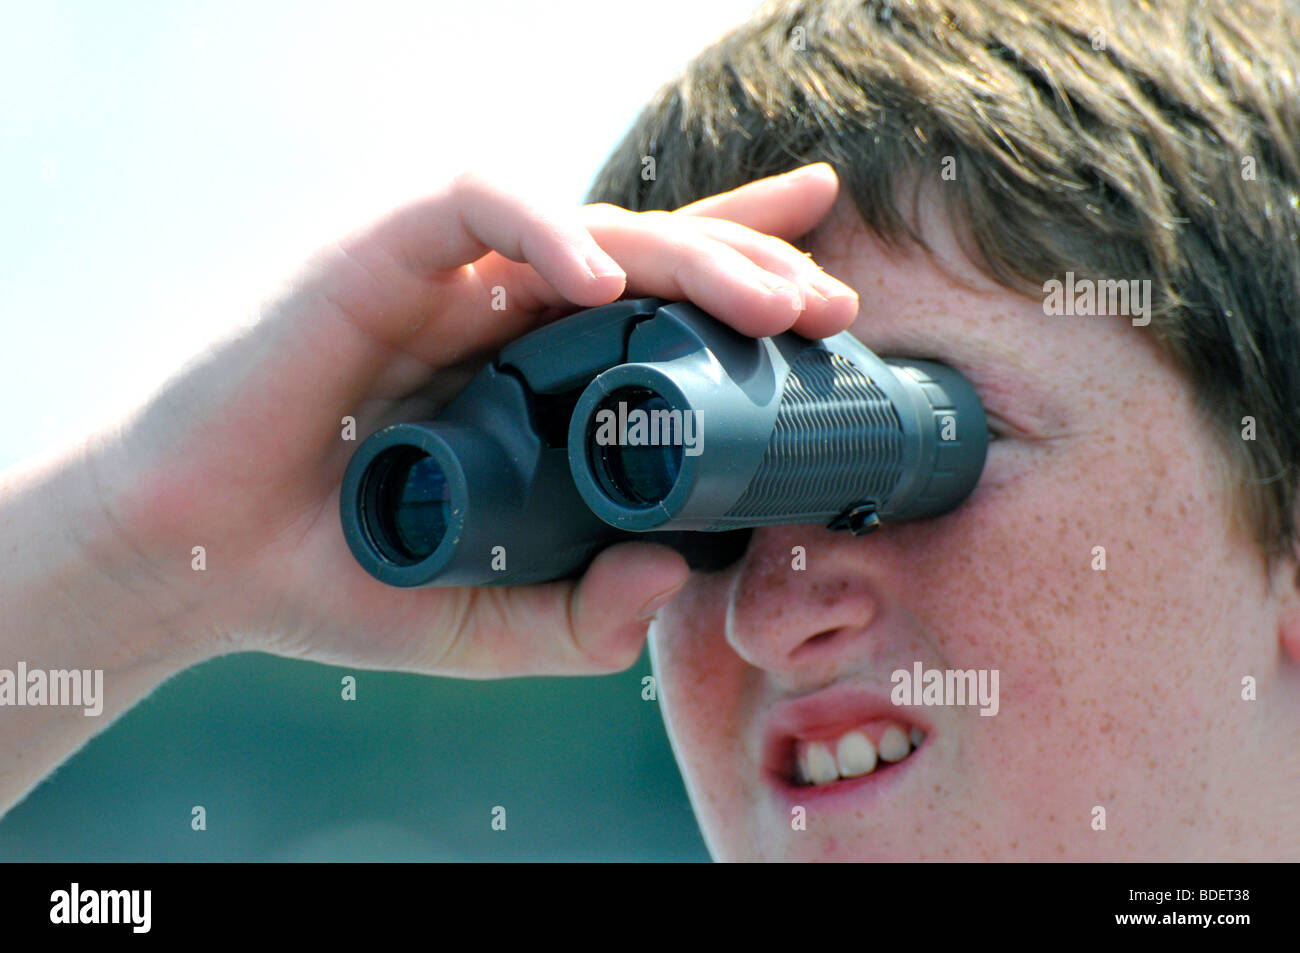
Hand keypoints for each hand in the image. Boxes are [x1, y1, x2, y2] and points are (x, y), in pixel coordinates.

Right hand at [88, 164, 858, 676]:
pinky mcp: (372, 257)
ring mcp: (441, 281)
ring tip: (769, 300)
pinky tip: (602, 280)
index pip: (656, 306)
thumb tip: (674, 578)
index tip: (831, 295)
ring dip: (684, 252)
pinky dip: (540, 230)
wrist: (203, 564)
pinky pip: (469, 206)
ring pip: (585, 225)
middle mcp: (499, 315)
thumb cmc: (341, 576)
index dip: (743, 277)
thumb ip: (581, 618)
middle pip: (647, 255)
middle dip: (747, 265)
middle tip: (831, 304)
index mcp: (533, 376)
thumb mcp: (489, 621)